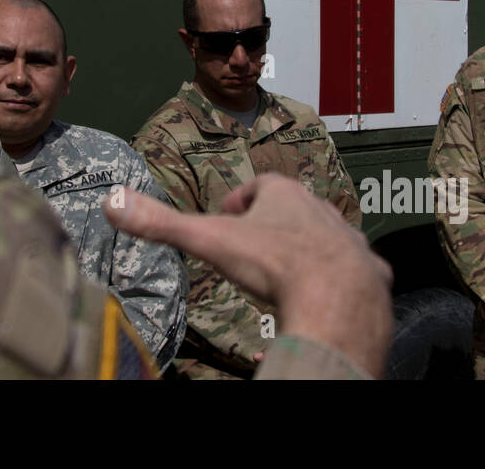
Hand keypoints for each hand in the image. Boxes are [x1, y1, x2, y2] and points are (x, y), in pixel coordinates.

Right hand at [105, 173, 393, 376]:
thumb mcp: (209, 240)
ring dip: (307, 250)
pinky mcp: (372, 272)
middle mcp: (321, 208)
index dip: (239, 200)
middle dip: (273, 224)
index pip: (259, 186)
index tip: (226, 216)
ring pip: (326, 238)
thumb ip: (161, 223)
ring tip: (286, 274)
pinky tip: (322, 297)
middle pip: (294, 209)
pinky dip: (338, 282)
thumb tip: (112, 202)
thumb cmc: (274, 263)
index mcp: (284, 194)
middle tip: (252, 247)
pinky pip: (353, 272)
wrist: (338, 296)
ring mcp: (350, 239)